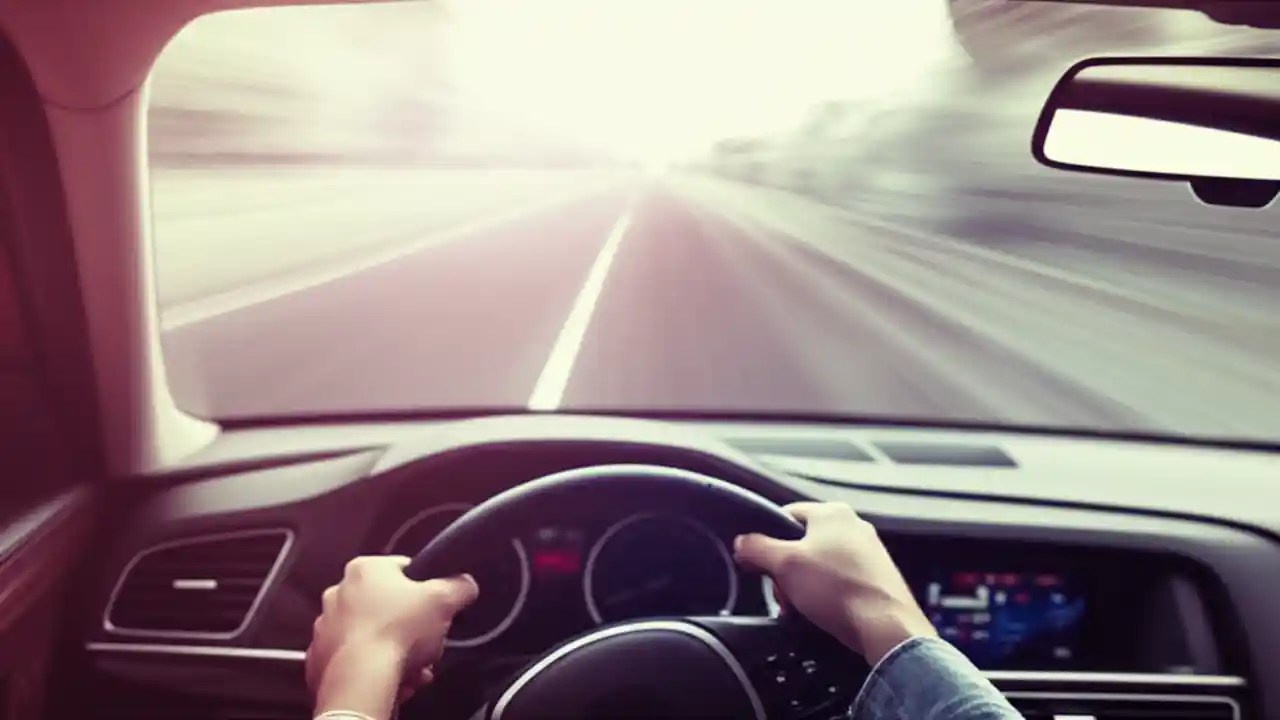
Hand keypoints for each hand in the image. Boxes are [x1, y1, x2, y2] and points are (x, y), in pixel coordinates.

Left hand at [306, 556, 477, 718]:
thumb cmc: (399, 630)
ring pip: (372, 634)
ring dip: (393, 648)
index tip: (435, 608)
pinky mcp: (320, 656)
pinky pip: (355, 658)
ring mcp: (326, 625)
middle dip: (409, 625)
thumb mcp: (444, 600)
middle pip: (387, 605)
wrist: (361, 678)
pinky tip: (393, 677)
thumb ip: (459, 585)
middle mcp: (338, 591)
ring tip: (413, 666)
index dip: (425, 589)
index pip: (403, 570)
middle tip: (426, 641)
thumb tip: (465, 583)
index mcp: (365, 568)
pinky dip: (373, 666)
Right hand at [734, 502, 936, 663]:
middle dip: (786, 570)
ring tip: (801, 606)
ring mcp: (869, 551)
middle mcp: (853, 525)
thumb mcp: (784, 565)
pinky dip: (827, 594)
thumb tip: (742, 542)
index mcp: (832, 512)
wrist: (885, 625)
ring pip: (820, 563)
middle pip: (803, 542)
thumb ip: (756, 548)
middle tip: (783, 592)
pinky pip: (840, 580)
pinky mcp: (877, 576)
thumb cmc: (837, 589)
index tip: (759, 563)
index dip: (767, 539)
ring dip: (804, 585)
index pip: (786, 515)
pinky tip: (822, 612)